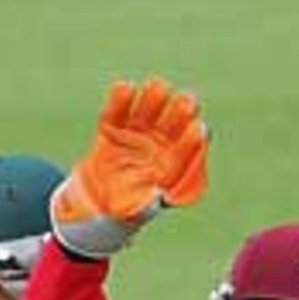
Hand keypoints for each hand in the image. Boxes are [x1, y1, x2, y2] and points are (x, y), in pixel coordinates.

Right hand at [51, 76, 207, 258]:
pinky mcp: (113, 125)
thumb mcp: (135, 211)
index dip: (192, 140)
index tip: (199, 128)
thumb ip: (146, 206)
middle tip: (186, 101)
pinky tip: (125, 88)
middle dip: (180, 111)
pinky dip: (120, 100)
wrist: (99, 197)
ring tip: (158, 89)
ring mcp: (136, 131)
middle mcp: (158, 143)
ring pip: (149, 109)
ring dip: (155, 98)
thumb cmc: (126, 206)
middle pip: (173, 122)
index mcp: (170, 164)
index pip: (185, 150)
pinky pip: (117, 110)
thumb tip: (157, 199)